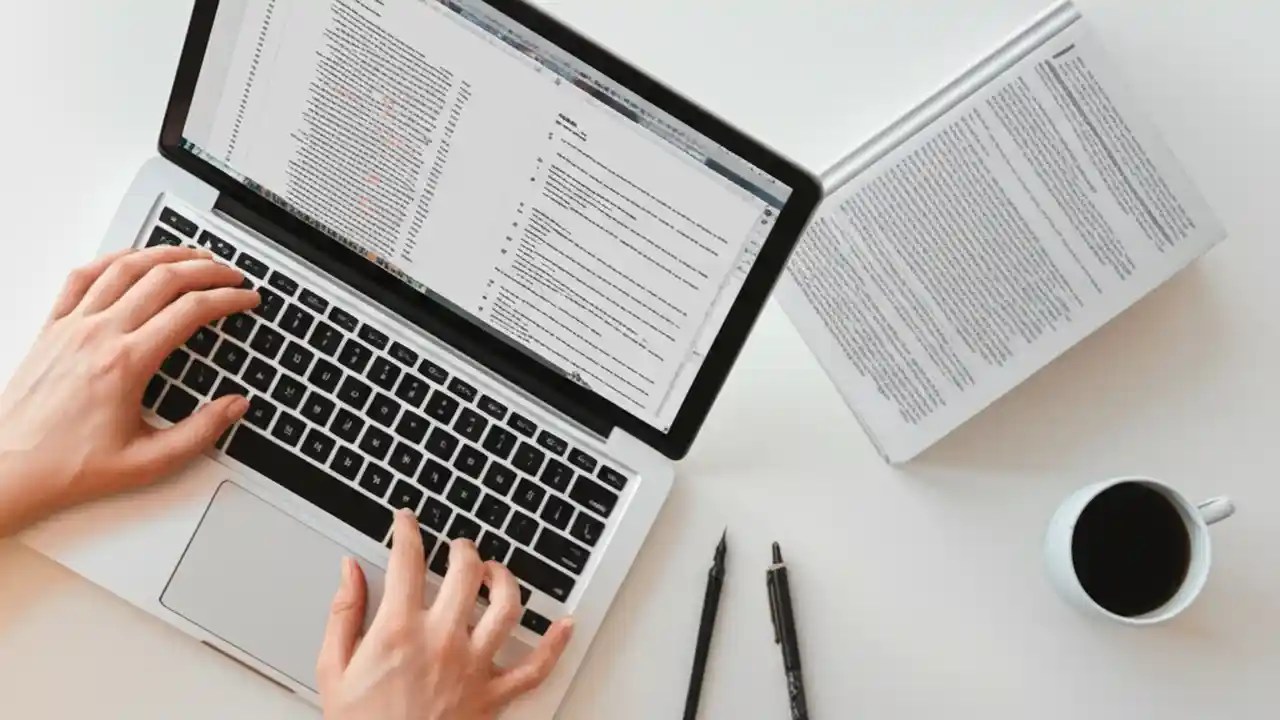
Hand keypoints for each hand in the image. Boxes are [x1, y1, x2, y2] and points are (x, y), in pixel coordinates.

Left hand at [0, 246, 259, 534]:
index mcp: (126, 364)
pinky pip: (83, 277)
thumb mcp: (149, 461)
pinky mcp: (52, 328)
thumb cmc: (70, 467)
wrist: (9, 469)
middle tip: (231, 275)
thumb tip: (235, 406)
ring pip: (125, 267)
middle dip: (207, 270)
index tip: (246, 300)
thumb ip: (201, 432)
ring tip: (193, 255)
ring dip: (166, 254)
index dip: (228, 299)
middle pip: (164, 278)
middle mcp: (98, 335)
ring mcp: (72, 326)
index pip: (191, 311)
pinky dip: (113, 259)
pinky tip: (132, 258)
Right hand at [319, 511, 574, 719]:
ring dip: (506, 580)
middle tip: (457, 546)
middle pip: (466, 573)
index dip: (408, 530)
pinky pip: (536, 667)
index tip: (407, 521)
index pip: (408, 561)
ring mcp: (473, 667)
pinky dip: (556, 644)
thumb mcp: (332, 670)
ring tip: (496, 571)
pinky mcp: (493, 696)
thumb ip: (343, 613)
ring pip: (507, 607)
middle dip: (462, 549)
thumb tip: (349, 571)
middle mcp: (442, 642)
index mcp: (398, 631)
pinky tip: (565, 624)